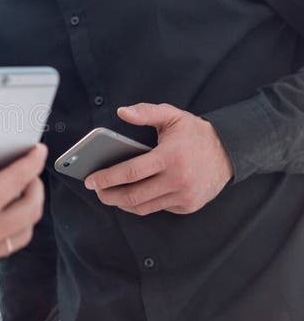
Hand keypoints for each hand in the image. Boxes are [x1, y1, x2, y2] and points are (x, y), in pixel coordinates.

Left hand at [85, 103, 232, 215]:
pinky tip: (131, 195)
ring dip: (122, 203)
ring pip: (143, 207)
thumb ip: (146, 112)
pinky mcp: (188, 206)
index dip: (107, 178)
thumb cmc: (196, 134)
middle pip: (133, 196)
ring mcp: (184, 196)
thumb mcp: (173, 115)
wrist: (230, 152)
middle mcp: (178, 179)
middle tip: (96, 190)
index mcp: (170, 157)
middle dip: (109, 195)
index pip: (131, 172)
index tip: (90, 180)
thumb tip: (122, 112)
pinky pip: (157, 208)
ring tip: (109, 194)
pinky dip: (141, 204)